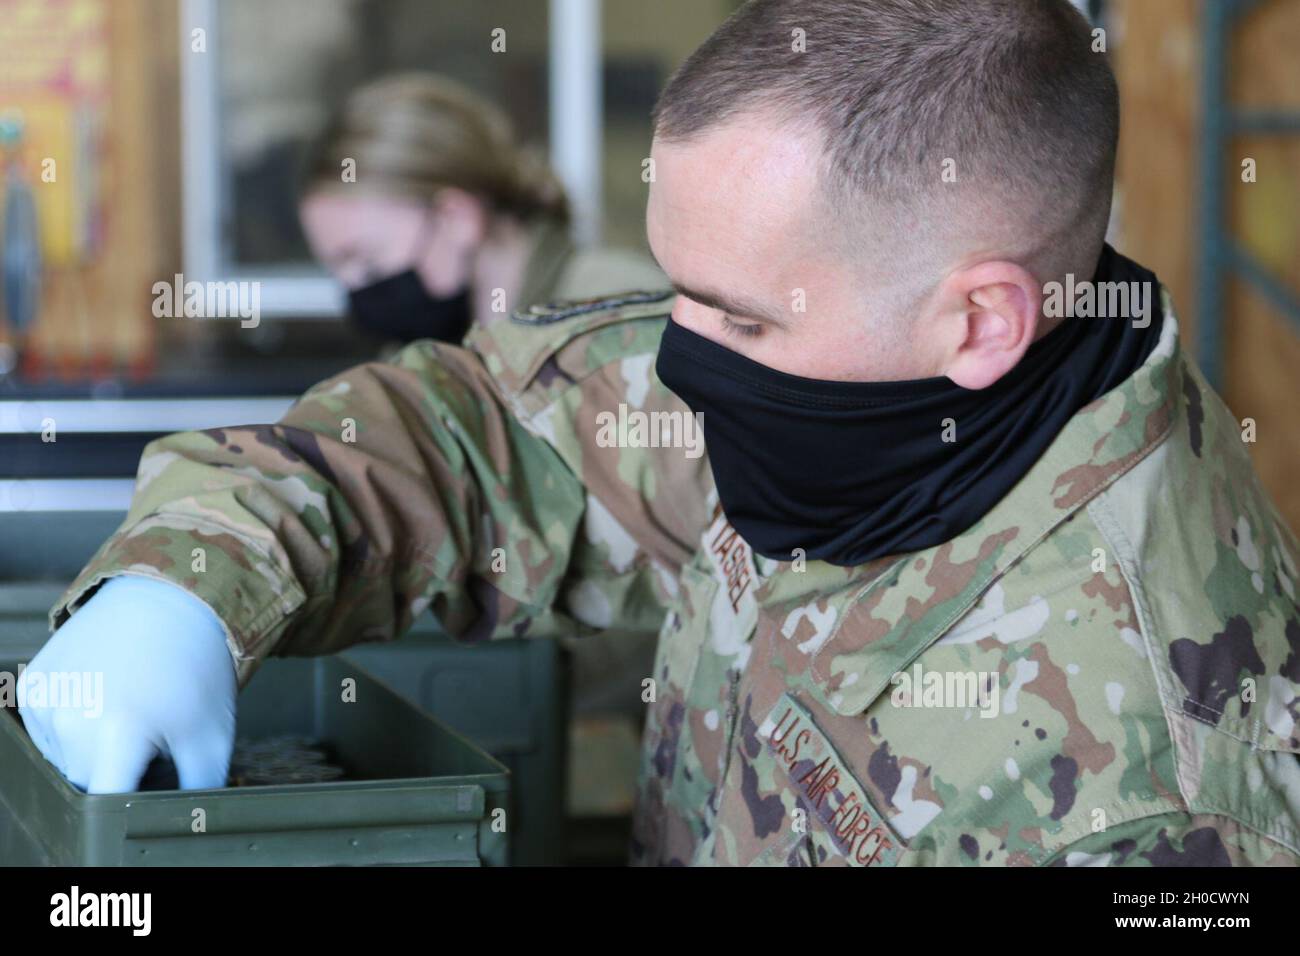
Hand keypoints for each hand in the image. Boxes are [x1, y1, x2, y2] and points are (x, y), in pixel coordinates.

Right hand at [19, 575, 236, 792]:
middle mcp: (72, 719)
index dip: (126, 809)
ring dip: (94, 749)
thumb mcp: (211, 735)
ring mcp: (47, 701)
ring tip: (130, 708)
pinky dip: (75, 724)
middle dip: (120, 772)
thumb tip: (185, 820)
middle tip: (153, 737)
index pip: (105, 805)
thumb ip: (196, 790)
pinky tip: (106, 694)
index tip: (143, 795)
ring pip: (67, 759)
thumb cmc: (196, 668)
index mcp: (119, 733)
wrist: (169, 601)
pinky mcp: (34, 686)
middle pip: (90, 783)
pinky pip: (50, 730)